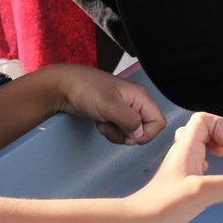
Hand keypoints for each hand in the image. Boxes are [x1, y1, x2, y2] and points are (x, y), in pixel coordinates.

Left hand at [51, 65, 165, 145]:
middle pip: (145, 129)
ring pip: (132, 131)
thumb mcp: (109, 106)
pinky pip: (120, 129)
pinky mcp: (113, 113)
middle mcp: (136, 102)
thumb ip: (129, 120)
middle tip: (111, 127)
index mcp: (140, 96)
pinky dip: (110, 131)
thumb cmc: (87, 91)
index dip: (146, 134)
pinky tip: (99, 122)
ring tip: (102, 123)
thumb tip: (139, 134)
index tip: (127, 136)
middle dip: (128, 135)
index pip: (158, 122)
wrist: (63, 87)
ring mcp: (124, 108)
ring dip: (117, 134)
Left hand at [125, 112, 222, 222]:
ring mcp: (181, 170)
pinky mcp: (182, 186)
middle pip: (202, 128)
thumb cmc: (162, 205)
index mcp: (185, 149)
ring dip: (214, 147)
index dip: (220, 126)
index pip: (203, 120)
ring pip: (198, 146)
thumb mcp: (200, 192)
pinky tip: (213, 182)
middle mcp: (182, 156)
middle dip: (219, 133)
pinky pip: (197, 166)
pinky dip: (209, 167)